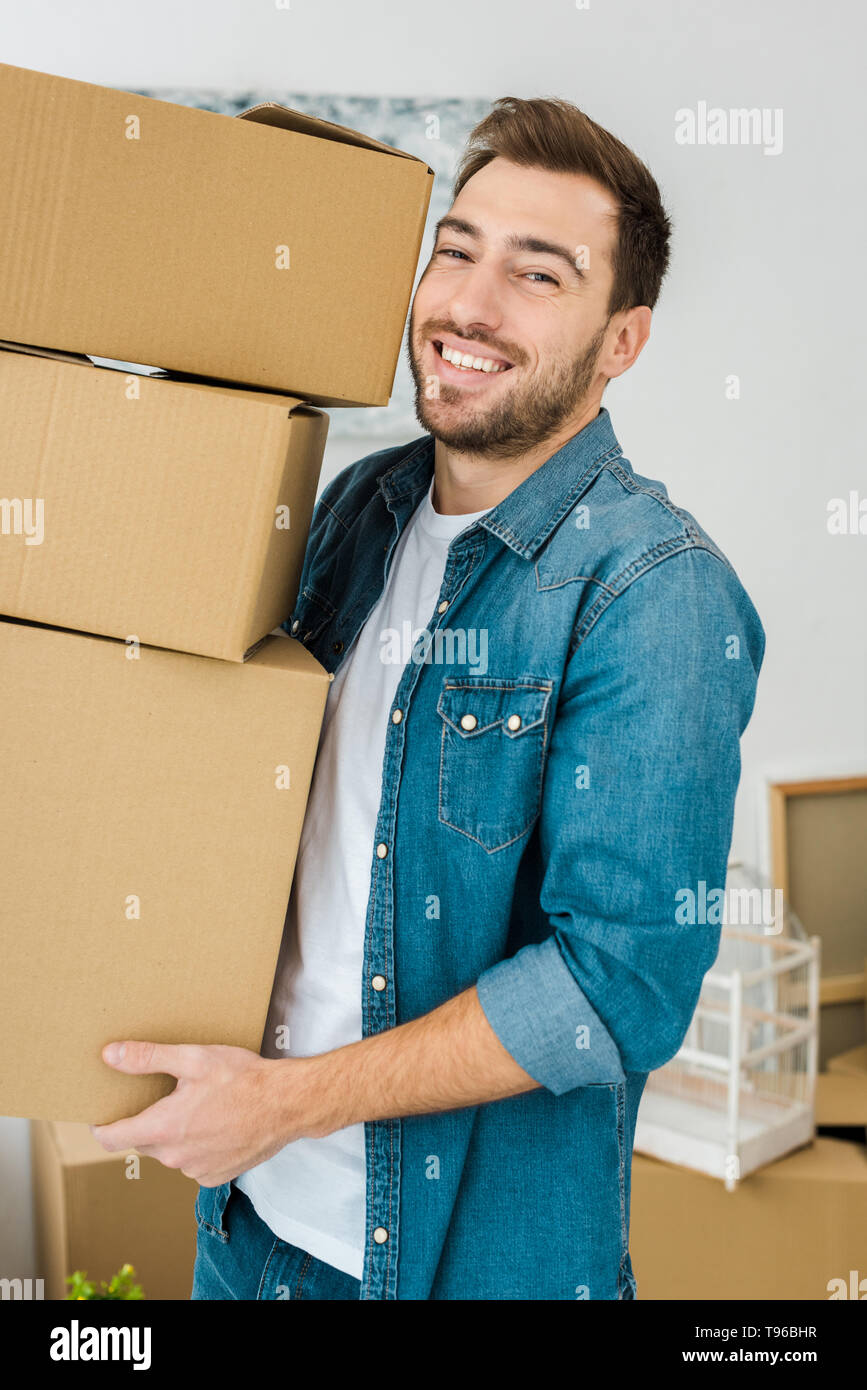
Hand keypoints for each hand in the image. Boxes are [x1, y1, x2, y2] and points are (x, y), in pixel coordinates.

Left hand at [90, 1041, 319, 1186]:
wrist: (286, 1105)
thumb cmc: (243, 1079)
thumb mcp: (194, 1059)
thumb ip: (148, 1058)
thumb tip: (110, 1055)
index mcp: (164, 1128)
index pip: (112, 1137)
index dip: (102, 1125)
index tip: (104, 1112)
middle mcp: (175, 1157)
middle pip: (142, 1141)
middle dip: (147, 1120)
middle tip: (165, 1096)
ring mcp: (195, 1170)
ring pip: (169, 1152)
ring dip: (174, 1133)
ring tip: (199, 1107)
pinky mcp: (214, 1176)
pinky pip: (192, 1162)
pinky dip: (196, 1146)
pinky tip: (215, 1125)